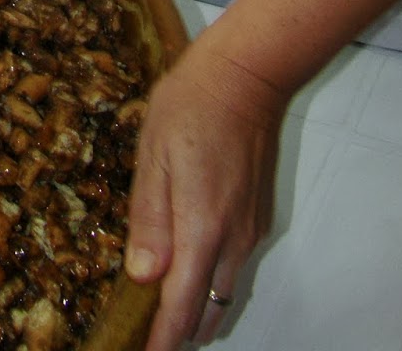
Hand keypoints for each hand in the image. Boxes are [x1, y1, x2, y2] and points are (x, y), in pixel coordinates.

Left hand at [126, 31, 286, 350]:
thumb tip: (142, 275)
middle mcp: (233, 240)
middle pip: (208, 310)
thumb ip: (149, 220)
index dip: (163, 340)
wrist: (246, 77)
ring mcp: (251, 231)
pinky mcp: (260, 219)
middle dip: (180, 330)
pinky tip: (188, 260)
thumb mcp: (153, 156)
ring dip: (197, 305)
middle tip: (146, 330)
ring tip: (162, 305)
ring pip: (224, 290)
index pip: (183, 307)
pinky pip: (234, 264)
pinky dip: (211, 276)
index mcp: (202, 227)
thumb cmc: (191, 106)